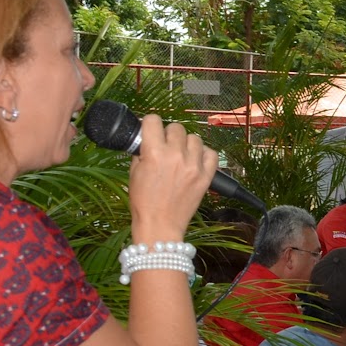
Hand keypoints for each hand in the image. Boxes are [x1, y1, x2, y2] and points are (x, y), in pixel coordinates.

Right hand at [129, 115, 218, 243]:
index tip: (150, 129)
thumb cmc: (143, 202)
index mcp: (154, 152)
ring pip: (195, 138)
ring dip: (186, 144)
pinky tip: (195, 161)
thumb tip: (147, 139)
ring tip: (181, 155)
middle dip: (169, 134)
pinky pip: (211, 153)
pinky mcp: (206, 176)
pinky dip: (204, 154)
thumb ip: (142, 152)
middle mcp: (176, 155)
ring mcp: (193, 165)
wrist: (160, 225)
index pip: (153, 120)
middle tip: (165, 146)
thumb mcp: (134, 172)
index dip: (150, 124)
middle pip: (176, 127)